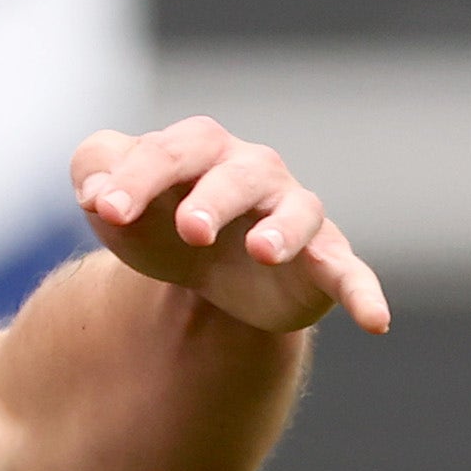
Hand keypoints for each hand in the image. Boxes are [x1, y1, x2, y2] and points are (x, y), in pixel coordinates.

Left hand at [75, 117, 390, 337]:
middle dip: (215, 199)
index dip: (137, 178)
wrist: (198, 271)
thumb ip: (95, 172)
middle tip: (190, 229)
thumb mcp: (115, 196)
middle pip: (238, 176)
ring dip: (283, 230)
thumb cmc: (156, 218)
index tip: (104, 210)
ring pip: (298, 214)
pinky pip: (349, 272)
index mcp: (200, 149)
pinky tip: (375, 320)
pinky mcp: (322, 261)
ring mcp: (293, 215)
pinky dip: (364, 292)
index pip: (170, 152)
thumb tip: (94, 189)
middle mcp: (254, 174)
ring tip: (262, 251)